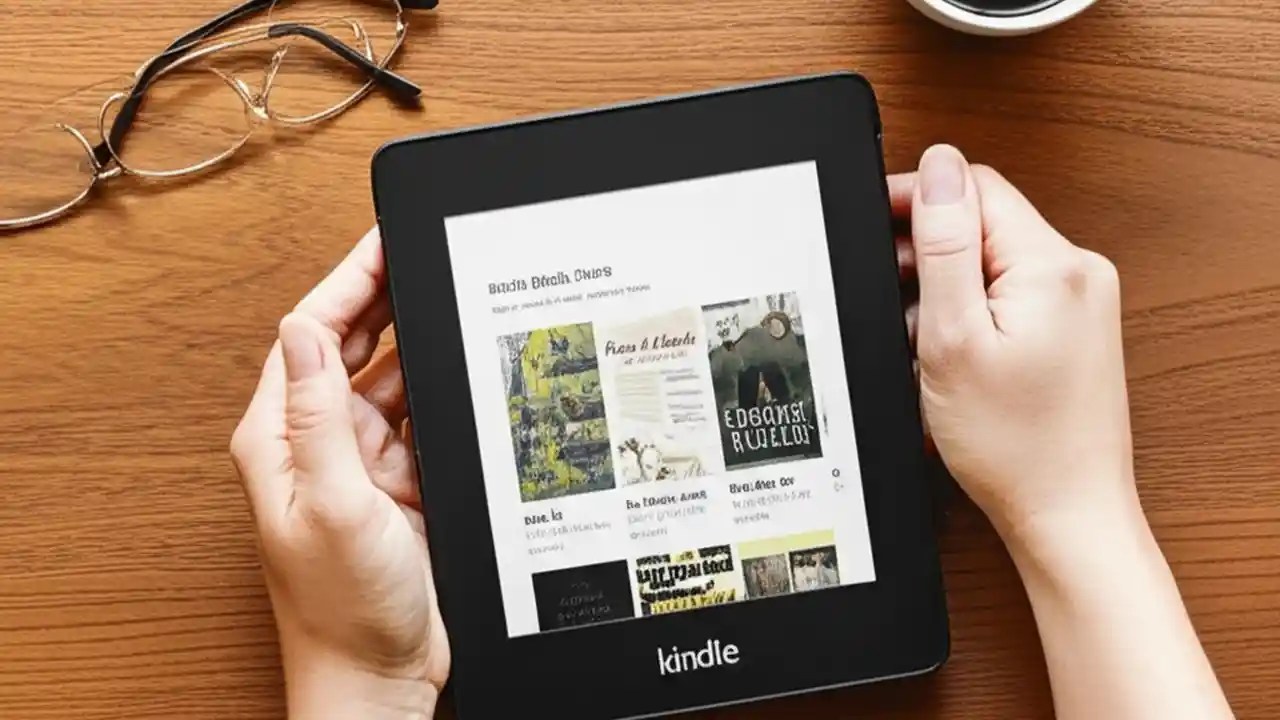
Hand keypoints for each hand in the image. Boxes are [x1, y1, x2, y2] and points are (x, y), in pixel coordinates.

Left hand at [229, 227, 448, 719]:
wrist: (377, 675)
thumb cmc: (342, 610)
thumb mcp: (331, 503)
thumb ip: (317, 416)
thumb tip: (304, 328)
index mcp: (282, 438)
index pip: (309, 335)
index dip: (347, 283)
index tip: (383, 242)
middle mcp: (319, 444)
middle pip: (350, 347)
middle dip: (384, 298)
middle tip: (423, 254)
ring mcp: (363, 464)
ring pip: (392, 380)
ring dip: (417, 342)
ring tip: (450, 299)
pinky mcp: (400, 485)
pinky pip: (424, 420)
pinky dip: (442, 393)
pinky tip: (464, 372)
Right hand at [890, 145, 1137, 548]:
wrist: (1066, 512)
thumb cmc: (1015, 445)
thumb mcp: (954, 337)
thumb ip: (944, 245)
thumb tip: (937, 167)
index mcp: (1053, 264)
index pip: (974, 187)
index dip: (916, 198)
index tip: (873, 224)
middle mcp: (1078, 272)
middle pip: (984, 222)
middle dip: (927, 252)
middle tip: (892, 299)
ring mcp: (1080, 302)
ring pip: (991, 262)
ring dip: (945, 288)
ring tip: (921, 340)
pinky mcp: (1073, 329)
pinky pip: (1008, 295)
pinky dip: (970, 314)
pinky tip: (950, 355)